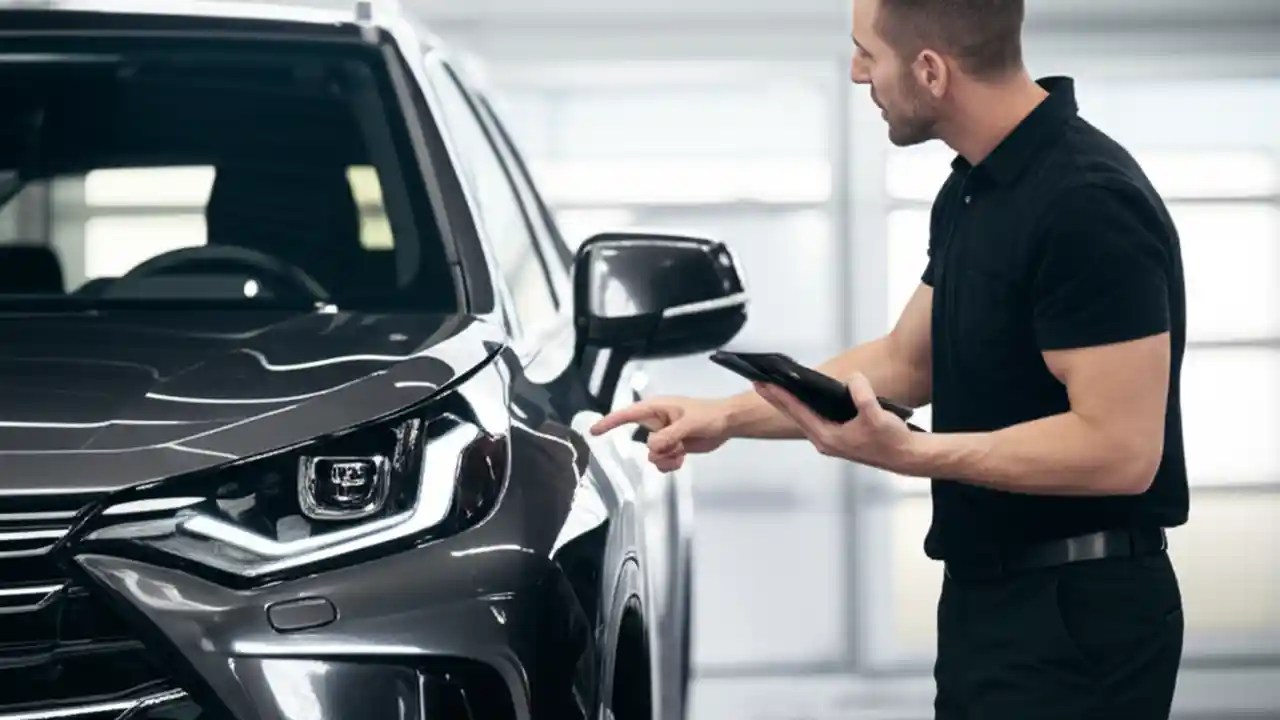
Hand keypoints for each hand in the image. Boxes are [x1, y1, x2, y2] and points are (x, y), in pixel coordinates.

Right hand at [590, 396, 731, 471]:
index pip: (627, 415)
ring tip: (682, 450)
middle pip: (642, 443)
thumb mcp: (689, 423)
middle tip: (677, 445)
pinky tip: (683, 458)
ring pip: (652, 456)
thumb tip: (651, 447)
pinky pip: (662, 463)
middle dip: (658, 450)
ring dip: (666, 458)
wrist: (727, 424)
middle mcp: (656, 423)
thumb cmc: (709, 415)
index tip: (593, 432)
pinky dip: (671, 464)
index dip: (609, 422)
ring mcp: (664, 437)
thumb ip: (669, 435)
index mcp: (656, 409)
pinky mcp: (673, 448)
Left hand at [754, 372, 916, 471]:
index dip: (779, 396)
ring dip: (789, 402)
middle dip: (776, 398)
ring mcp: (831, 439)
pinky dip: (806, 406)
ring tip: (775, 387)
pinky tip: (804, 397)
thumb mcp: (878, 415)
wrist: (907, 457)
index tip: (763, 384)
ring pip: (804, 416)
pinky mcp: (839, 437)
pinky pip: (816, 418)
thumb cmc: (892, 440)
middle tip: (758, 382)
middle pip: (794, 414)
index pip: (797, 411)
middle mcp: (825, 440)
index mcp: (828, 437)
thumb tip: (853, 379)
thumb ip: (863, 396)